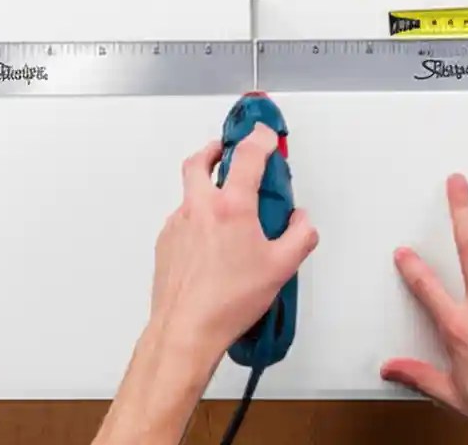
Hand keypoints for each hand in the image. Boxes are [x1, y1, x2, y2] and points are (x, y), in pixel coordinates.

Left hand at [150, 123, 319, 357]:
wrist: (186, 329)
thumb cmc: (229, 301)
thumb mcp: (282, 268)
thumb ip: (300, 236)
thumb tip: (302, 220)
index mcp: (230, 207)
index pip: (247, 157)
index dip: (259, 140)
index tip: (266, 136)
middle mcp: (199, 208)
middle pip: (199, 161)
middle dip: (215, 150)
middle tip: (227, 152)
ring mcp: (177, 225)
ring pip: (189, 193)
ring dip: (205, 188)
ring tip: (226, 209)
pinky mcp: (166, 243)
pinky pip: (182, 221)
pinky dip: (197, 219)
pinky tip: (212, 244)